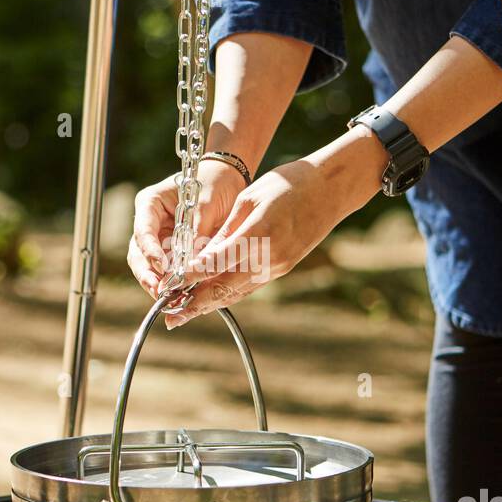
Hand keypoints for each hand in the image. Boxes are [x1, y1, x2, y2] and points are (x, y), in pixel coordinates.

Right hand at [128, 159, 248, 298]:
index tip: (161, 267)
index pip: (143, 230)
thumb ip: (197, 233)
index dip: (150, 251)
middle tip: (159, 291)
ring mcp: (158, 237)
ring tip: (168, 298)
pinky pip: (167, 268)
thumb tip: (190, 265)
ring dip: (158, 281)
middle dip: (148, 273)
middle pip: (139, 252)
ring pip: (149, 265)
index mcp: (150, 203)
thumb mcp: (207, 205)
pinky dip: (172, 281)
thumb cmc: (215, 183)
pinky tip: (180, 294)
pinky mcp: (171, 250)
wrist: (228, 179)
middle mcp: (149, 222)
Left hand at [164, 128, 388, 328]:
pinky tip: (210, 300)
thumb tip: (202, 255)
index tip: (170, 284)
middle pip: (225, 287)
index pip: (217, 261)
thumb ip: (226, 230)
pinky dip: (228, 294)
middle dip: (195, 303)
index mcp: (258, 235)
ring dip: (209, 305)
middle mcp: (269, 258)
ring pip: (237, 292)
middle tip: (170, 317)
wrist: (331, 189)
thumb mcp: (249, 199)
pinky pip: (249, 286)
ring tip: (183, 315)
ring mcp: (278, 267)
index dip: (192, 276)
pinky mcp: (283, 268)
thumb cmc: (288, 184)